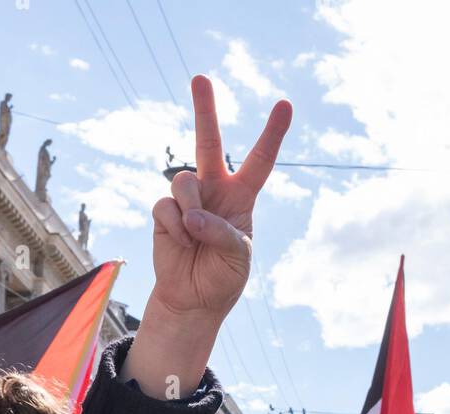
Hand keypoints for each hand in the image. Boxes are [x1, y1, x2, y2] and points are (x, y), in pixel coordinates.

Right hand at [150, 75, 290, 322]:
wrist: (193, 299)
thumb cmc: (223, 276)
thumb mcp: (238, 258)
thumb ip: (222, 233)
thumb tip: (192, 215)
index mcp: (242, 197)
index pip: (260, 160)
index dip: (272, 134)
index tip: (284, 105)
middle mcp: (214, 190)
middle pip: (209, 142)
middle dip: (204, 109)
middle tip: (200, 78)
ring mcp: (188, 199)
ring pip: (184, 181)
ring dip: (191, 208)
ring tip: (194, 235)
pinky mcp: (165, 212)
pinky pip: (166, 206)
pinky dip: (174, 227)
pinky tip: (181, 244)